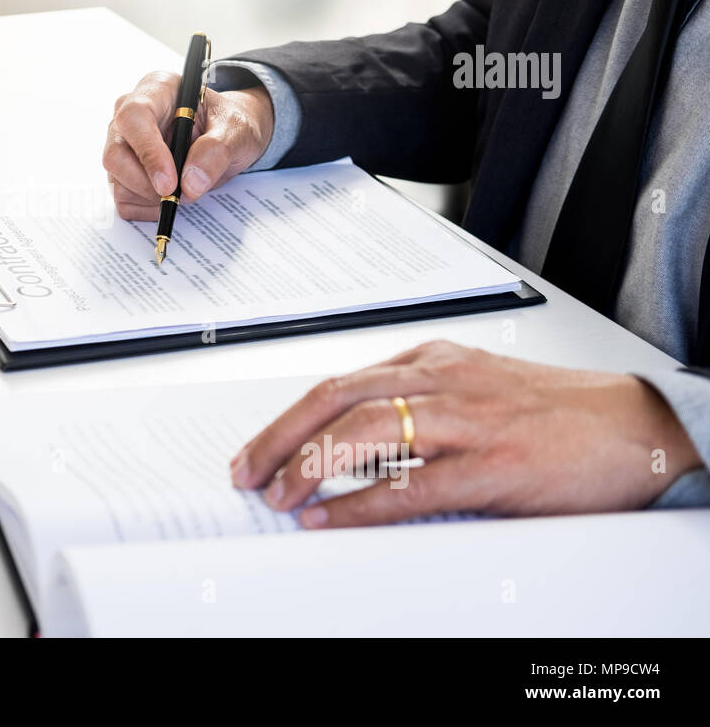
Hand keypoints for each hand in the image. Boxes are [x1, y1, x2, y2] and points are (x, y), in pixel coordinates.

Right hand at [102, 71, 273, 220]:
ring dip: (149, 197)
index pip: (135, 117)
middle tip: (175, 195)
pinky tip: (169, 197)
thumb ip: (217, 150)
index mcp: (157, 89)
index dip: (148, 152)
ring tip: (182, 191)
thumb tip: (190, 182)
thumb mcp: (236, 131)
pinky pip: (123, 199)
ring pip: (117, 179)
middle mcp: (132, 115)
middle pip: (116, 153)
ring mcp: (123, 145)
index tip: (169, 182)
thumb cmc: (227, 125)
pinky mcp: (123, 172)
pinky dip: (147, 208)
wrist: (227, 140)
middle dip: (145, 183)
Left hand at [230, 341, 700, 527]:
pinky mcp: (493, 465)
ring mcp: (466, 421)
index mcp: (430, 361)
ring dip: (308, 468)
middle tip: (246, 475)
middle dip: (278, 440)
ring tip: (279, 498)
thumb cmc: (553, 412)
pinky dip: (360, 506)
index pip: (335, 384)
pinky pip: (410, 485)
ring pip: (363, 434)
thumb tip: (345, 449)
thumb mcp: (471, 391)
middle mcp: (440, 381)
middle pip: (334, 401)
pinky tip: (330, 521)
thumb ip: (412, 408)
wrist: (636, 426)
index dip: (286, 420)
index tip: (255, 451)